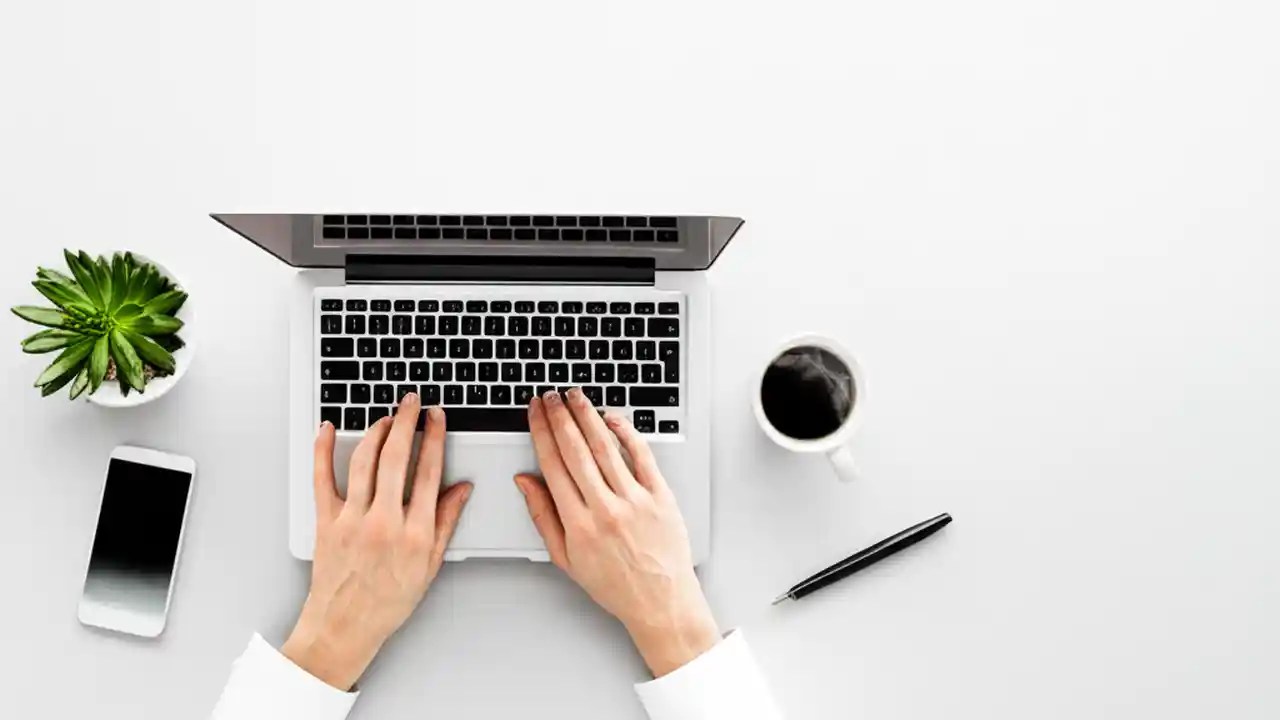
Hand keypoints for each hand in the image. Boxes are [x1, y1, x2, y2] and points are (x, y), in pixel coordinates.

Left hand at [283, 395, 471, 689]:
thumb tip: (461, 489)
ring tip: (387, 416)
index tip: (437, 417)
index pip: (429, 472)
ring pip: (364, 461)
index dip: (435, 437)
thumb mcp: (430, 565)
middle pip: (397, 458)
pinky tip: (328, 429)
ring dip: (377, 431)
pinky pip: (322, 478)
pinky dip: (322, 450)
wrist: (345, 626)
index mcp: (414, 533)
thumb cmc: (387, 601)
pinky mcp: (325, 522)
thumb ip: (446, 522)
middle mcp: (383, 522)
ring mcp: (351, 520)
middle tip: (412, 402)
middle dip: (407, 421)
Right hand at [516, 389, 719, 676]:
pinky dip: (626, 433)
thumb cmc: (614, 584)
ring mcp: (635, 501)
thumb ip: (543, 516)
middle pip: (576, 450)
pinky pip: (641, 456)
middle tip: (550, 396)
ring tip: (575, 397)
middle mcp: (605, 508)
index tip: (534, 412)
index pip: (552, 464)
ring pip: (606, 447)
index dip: (540, 432)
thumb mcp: (565, 558)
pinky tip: (613, 418)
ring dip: (587, 417)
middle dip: (559, 417)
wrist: (660, 601)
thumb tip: (524, 481)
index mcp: (578, 523)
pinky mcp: (661, 497)